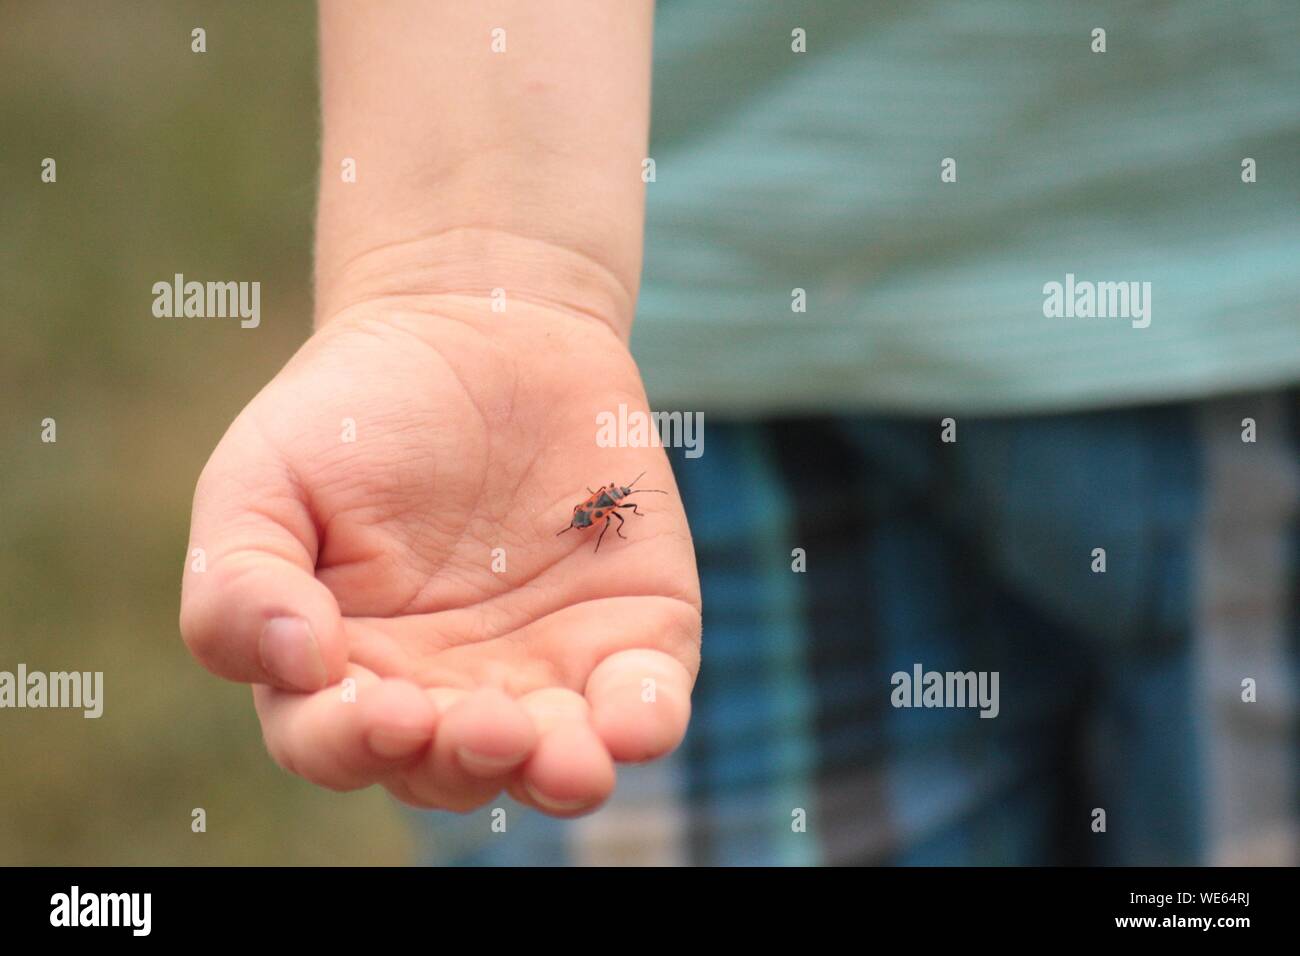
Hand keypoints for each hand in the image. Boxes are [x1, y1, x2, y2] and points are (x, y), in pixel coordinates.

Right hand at [179, 294, 700, 815]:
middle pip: (452, 768)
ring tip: (571, 760)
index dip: (352, 743)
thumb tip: (296, 663)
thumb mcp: (260, 476)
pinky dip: (645, 722)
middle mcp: (446, 691)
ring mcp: (544, 670)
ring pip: (556, 760)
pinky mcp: (628, 635)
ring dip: (563, 771)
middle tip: (490, 724)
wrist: (478, 333)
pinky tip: (638, 723)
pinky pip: (643, 702)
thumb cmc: (352, 414)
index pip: (337, 743)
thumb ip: (239, 580)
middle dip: (467, 760)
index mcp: (346, 671)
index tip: (383, 708)